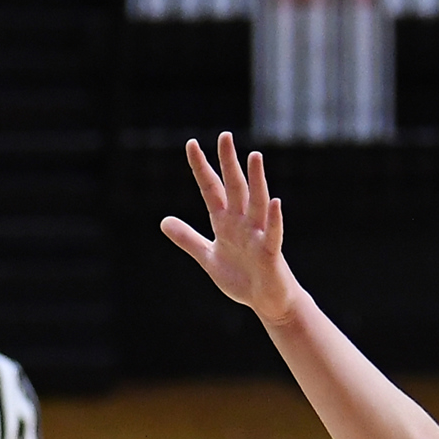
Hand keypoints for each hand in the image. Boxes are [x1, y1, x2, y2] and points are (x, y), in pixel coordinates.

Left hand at [160, 132, 305, 324]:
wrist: (267, 301)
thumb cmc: (241, 277)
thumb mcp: (208, 257)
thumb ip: (188, 238)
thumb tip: (163, 221)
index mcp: (225, 222)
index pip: (211, 189)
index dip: (201, 168)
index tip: (191, 144)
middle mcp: (242, 223)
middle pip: (234, 188)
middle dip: (228, 163)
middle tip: (224, 136)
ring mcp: (257, 235)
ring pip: (257, 203)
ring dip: (256, 180)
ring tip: (254, 156)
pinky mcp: (270, 253)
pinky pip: (272, 233)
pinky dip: (274, 219)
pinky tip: (275, 201)